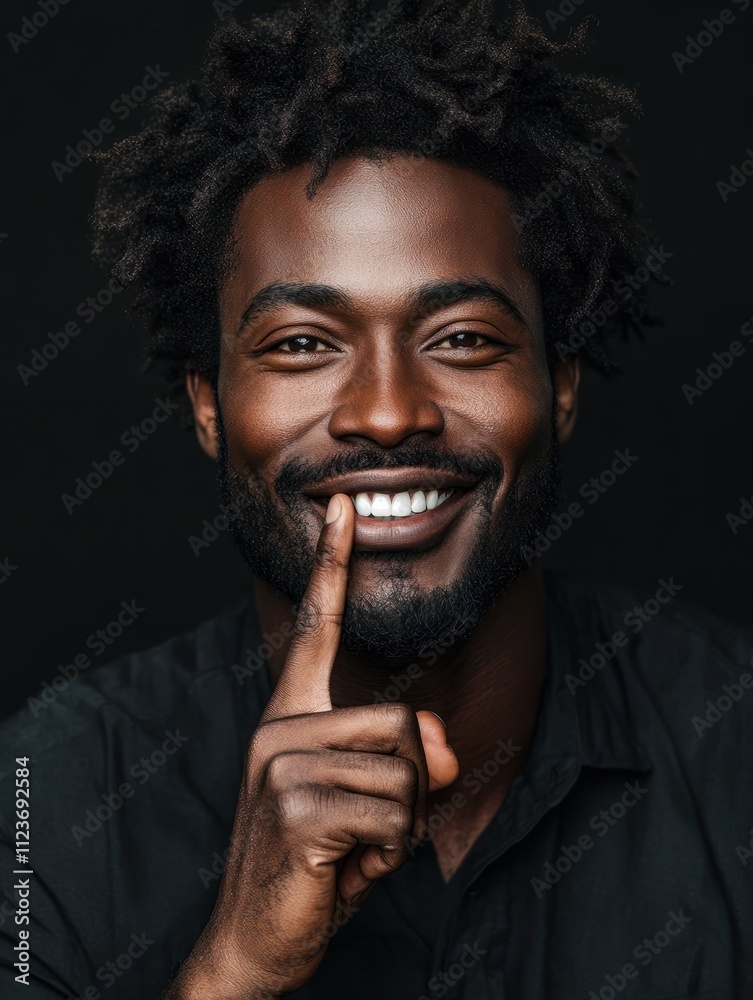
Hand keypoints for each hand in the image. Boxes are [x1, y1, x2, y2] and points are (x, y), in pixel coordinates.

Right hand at [166, 493, 458, 998]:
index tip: (344, 507)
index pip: (317, 626)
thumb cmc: (317, 862)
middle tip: (371, 830)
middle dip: (410, 790)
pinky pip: (392, 816)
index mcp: (292, 715)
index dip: (333, 563)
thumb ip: (408, 763)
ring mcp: (281, 763)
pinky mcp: (294, 807)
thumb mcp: (374, 806)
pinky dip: (389, 855)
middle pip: (401, 723)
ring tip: (356, 849)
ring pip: (404, 772)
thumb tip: (438, 749)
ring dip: (400, 829)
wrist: (258, 937)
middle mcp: (280, 727)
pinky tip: (347, 870)